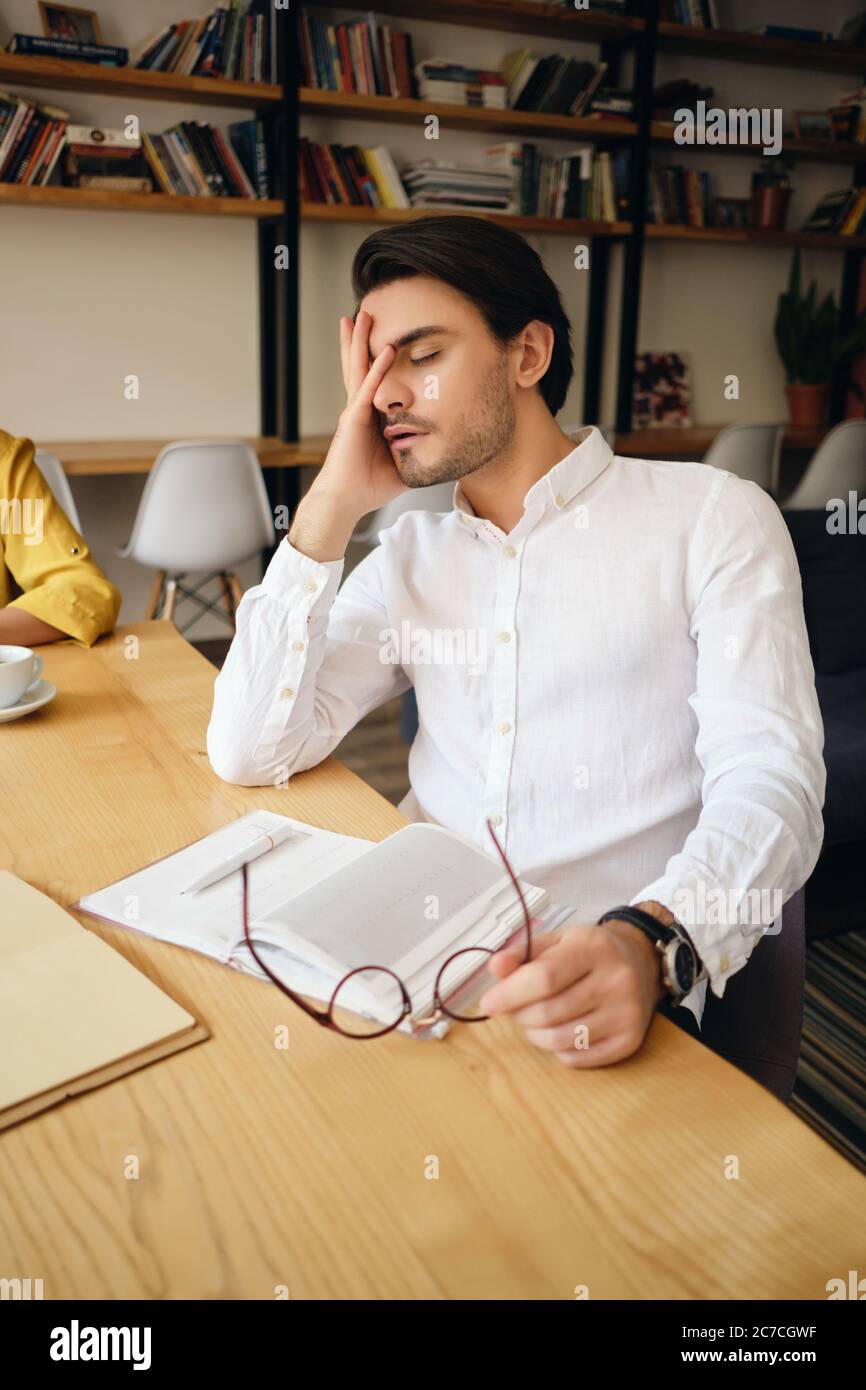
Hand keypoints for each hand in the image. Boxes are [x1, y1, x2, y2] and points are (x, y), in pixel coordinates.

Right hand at [317, 309, 409, 519]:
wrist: (346, 501)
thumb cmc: (369, 487)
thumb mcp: (403, 466)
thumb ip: (418, 454)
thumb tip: (444, 453)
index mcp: (370, 418)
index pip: (375, 381)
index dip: (377, 358)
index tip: (384, 335)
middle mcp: (360, 409)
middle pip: (361, 367)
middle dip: (362, 340)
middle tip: (365, 312)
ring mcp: (355, 412)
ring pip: (359, 369)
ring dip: (361, 342)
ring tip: (362, 316)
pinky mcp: (354, 419)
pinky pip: (368, 388)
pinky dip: (377, 369)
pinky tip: (384, 350)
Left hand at [478, 915, 665, 1067]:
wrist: (642, 962)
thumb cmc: (590, 951)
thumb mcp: (559, 940)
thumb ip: (524, 953)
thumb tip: (495, 968)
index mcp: (594, 948)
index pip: (544, 977)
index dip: (510, 994)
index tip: (488, 1003)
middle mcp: (616, 981)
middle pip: (548, 1012)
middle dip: (520, 1015)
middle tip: (515, 1008)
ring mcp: (626, 1014)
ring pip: (559, 1039)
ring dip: (534, 1034)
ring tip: (534, 1020)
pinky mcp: (630, 1041)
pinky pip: (576, 1057)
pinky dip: (556, 1049)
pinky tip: (559, 1030)